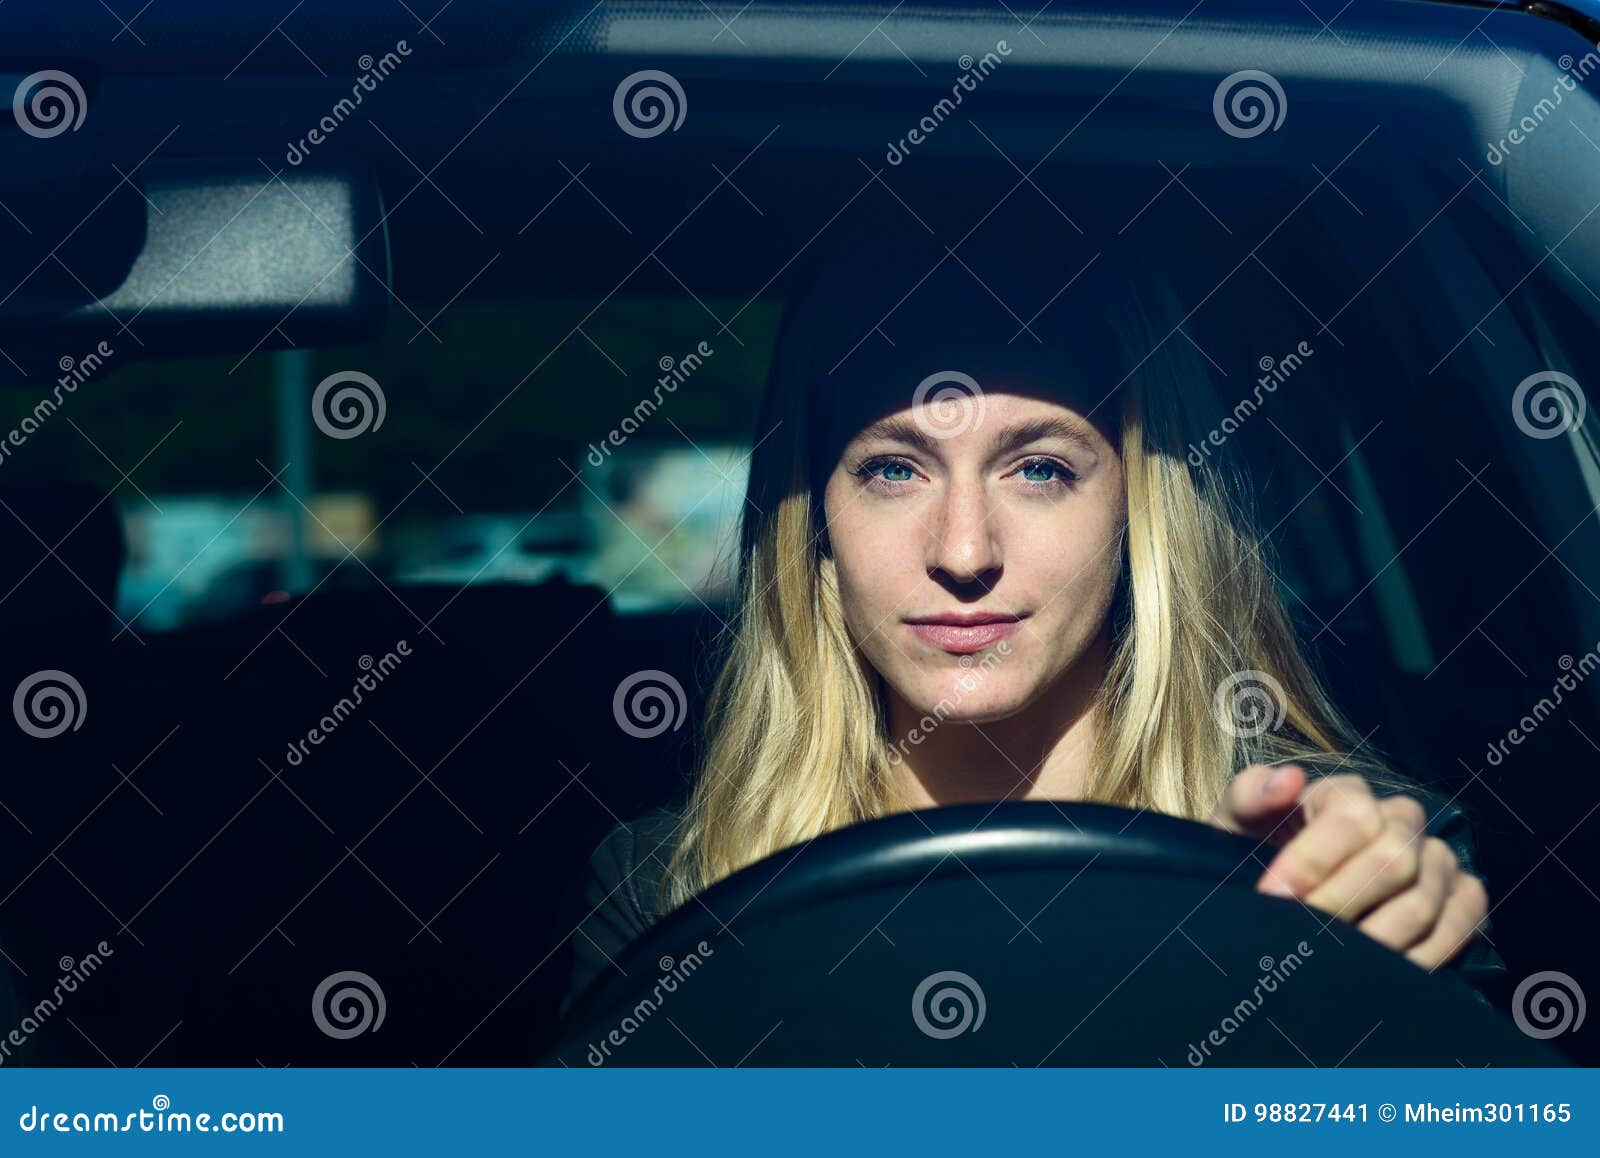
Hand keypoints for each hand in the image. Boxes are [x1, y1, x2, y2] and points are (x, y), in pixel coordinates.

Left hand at [1207, 763, 1488, 968]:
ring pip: (1425, 899)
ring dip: (1377, 939)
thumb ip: (1251, 794)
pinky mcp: (1460, 893)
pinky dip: (1426, 952)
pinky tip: (1383, 970)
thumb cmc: (1257, 852)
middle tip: (1302, 939)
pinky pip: (1462, 921)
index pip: (1354, 818)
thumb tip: (1290, 779)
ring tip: (1334, 963)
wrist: (1283, 892)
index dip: (1313, 861)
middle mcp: (1400, 818)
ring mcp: (1435, 857)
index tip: (1273, 897)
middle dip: (1342, 904)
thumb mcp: (1238, 822)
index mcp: (1348, 794)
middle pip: (1394, 860)